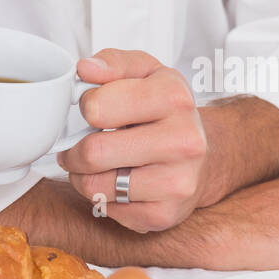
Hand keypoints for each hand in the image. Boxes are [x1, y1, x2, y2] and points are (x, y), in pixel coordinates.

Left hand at [56, 48, 207, 231]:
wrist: (203, 152)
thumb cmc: (165, 109)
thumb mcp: (145, 72)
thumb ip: (113, 63)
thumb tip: (85, 69)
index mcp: (174, 97)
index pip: (96, 107)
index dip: (86, 107)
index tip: (93, 110)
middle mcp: (183, 141)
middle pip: (93, 152)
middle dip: (74, 148)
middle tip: (78, 144)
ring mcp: (177, 182)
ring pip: (95, 185)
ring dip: (83, 175)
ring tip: (95, 164)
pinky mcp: (165, 215)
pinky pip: (108, 209)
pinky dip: (102, 197)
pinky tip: (115, 182)